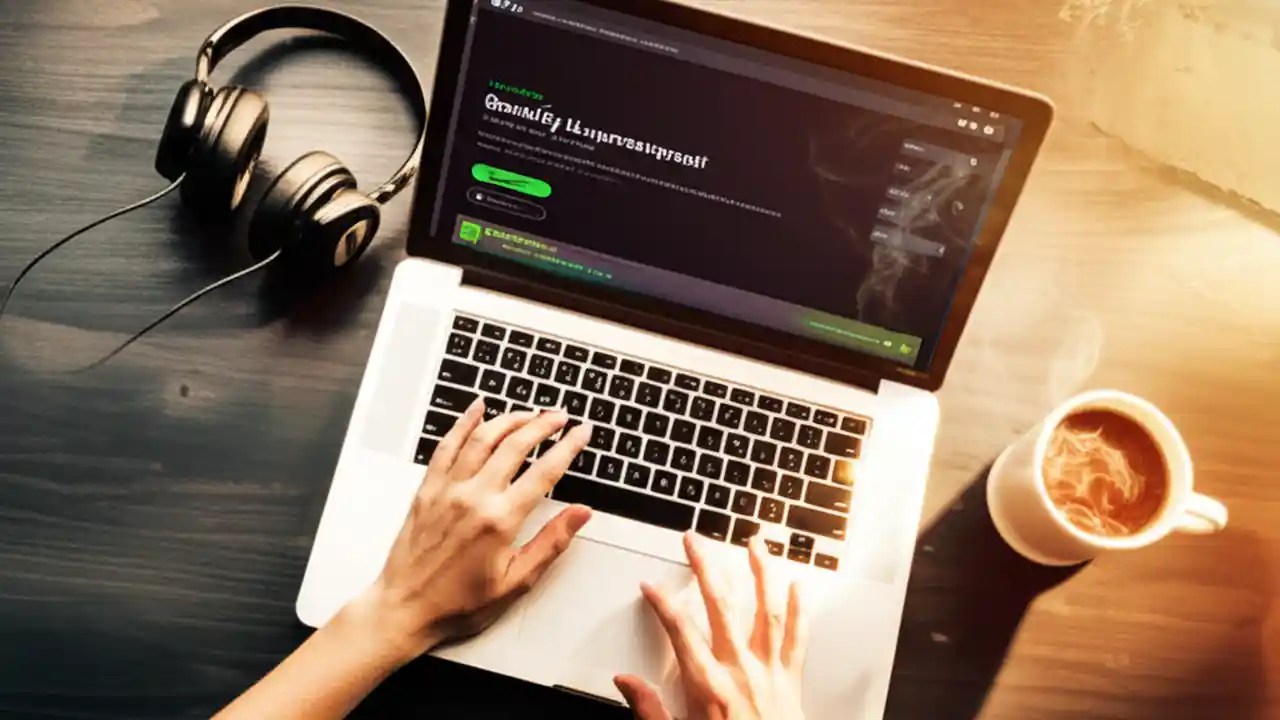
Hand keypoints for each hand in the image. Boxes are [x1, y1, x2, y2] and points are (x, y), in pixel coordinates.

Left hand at [348, 399, 592, 662]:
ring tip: (529, 412)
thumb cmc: (458, 603)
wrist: (405, 608)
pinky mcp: (428, 489)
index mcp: (500, 520)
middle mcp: (474, 497)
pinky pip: (447, 445)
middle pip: (515, 445)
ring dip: (509, 419)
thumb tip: (581, 513)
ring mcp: (448, 489)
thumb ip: (551, 542)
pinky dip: (464, 423)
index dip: (568, 447)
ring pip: (483, 438)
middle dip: (542, 425)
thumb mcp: (516, 582)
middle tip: (560, 416)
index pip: (544, 472)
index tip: (582, 433)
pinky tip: (476, 409)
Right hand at [615, 534, 809, 719]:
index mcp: (710, 687)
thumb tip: (626, 682)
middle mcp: (742, 671)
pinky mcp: (792, 680)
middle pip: (721, 606)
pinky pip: (798, 636)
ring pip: (766, 610)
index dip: (662, 603)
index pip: (680, 631)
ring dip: (760, 573)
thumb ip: (650, 711)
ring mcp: (770, 672)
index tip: (649, 585)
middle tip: (694, 541)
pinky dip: (798, 608)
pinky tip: (797, 585)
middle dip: (705, 567)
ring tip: (754, 544)